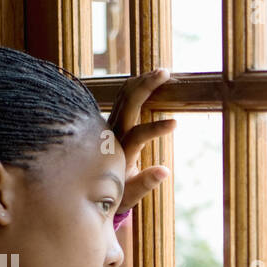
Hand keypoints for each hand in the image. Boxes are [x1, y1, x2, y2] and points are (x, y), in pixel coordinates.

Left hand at [106, 68, 176, 214]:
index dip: (156, 128)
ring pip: (124, 96)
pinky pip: (122, 98)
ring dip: (141, 82)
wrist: (90, 189)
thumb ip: (146, 183)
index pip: (139, 134)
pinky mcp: (110, 121)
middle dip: (146, 86)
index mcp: (120, 152)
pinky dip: (134, 86)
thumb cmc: (114, 194)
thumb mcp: (130, 194)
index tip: (176, 123)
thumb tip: (165, 171)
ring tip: (161, 72)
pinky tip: (147, 78)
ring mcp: (110, 125)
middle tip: (166, 73)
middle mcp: (113, 134)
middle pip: (128, 103)